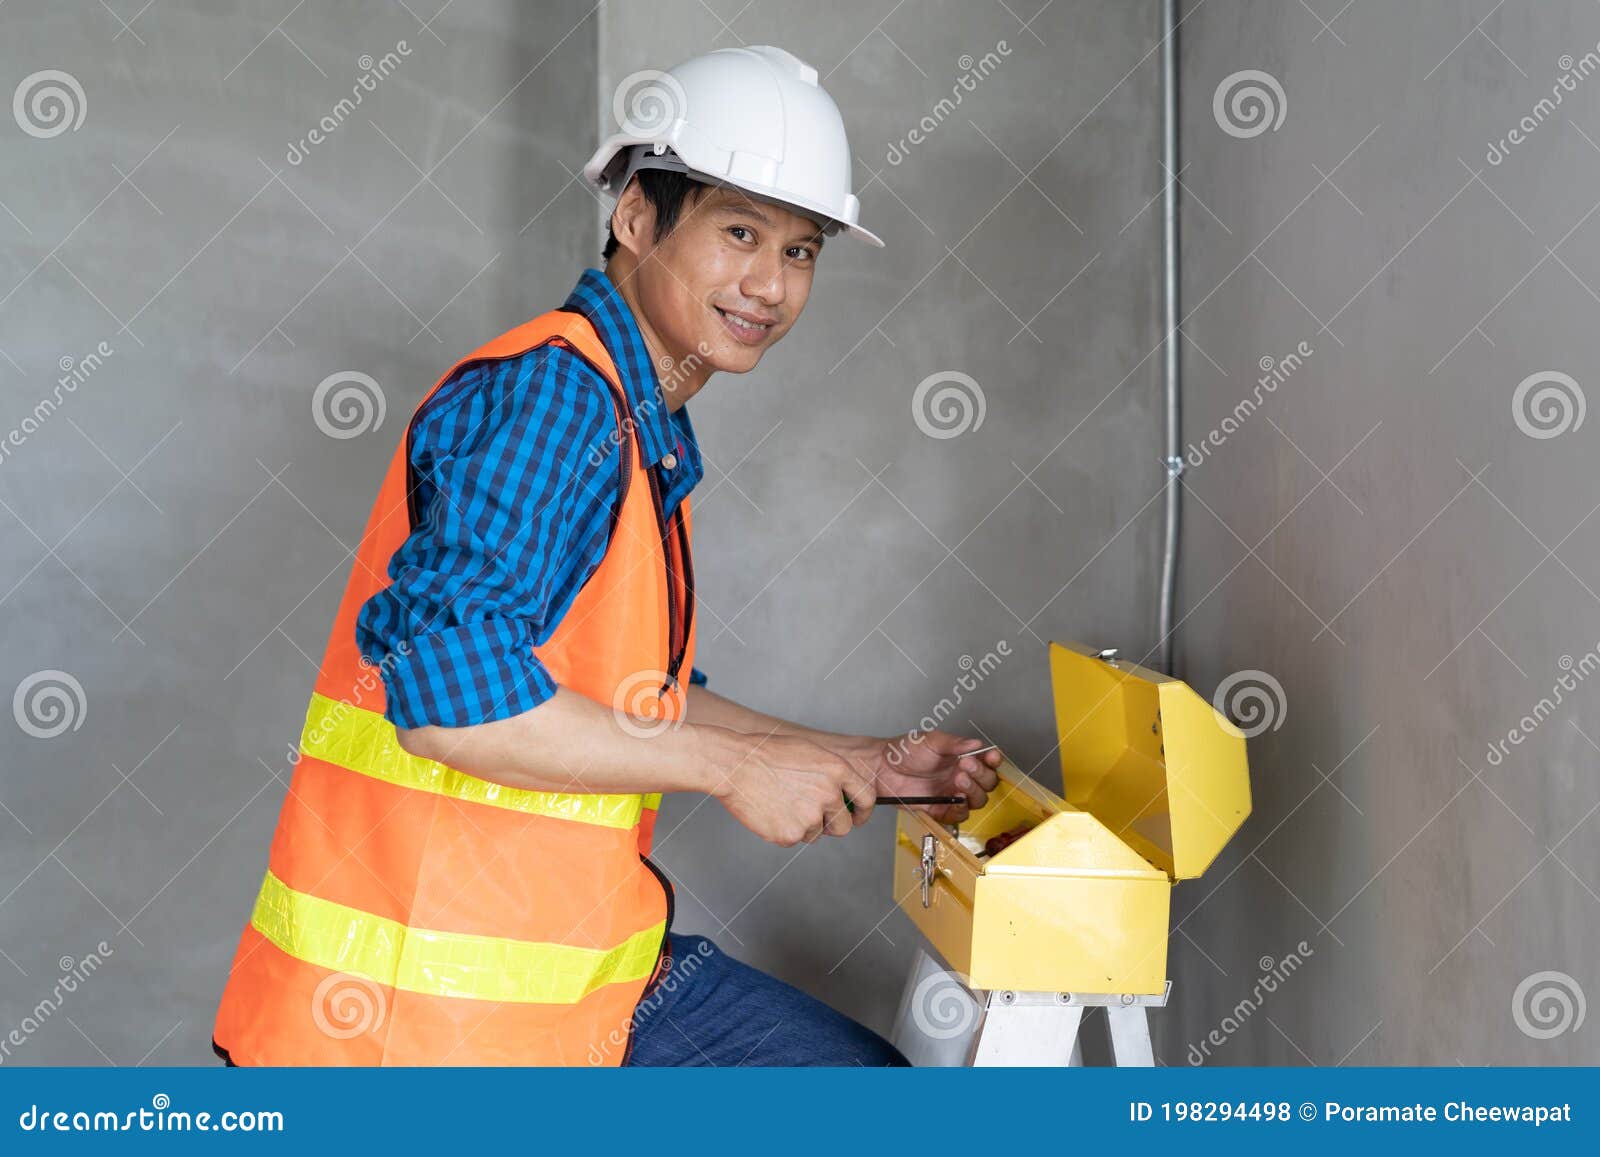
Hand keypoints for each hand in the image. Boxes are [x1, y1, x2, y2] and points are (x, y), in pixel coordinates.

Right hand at [709, 731, 876, 846]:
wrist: (736, 765)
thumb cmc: (768, 754)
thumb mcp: (810, 752)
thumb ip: (832, 773)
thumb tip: (845, 793)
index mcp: (837, 770)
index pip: (867, 798)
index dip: (863, 812)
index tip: (856, 817)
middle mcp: (828, 793)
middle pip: (844, 826)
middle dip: (831, 825)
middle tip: (811, 816)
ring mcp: (810, 816)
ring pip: (817, 833)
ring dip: (804, 826)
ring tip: (782, 804)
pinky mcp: (791, 834)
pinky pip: (795, 839)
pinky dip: (784, 831)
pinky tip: (772, 812)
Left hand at [843, 731, 1002, 823]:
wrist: (881, 767)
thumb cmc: (903, 751)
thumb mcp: (931, 740)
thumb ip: (954, 743)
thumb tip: (975, 743)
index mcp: (960, 758)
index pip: (987, 762)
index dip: (993, 761)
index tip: (991, 756)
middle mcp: (959, 776)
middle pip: (987, 782)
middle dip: (981, 775)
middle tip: (966, 766)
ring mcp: (951, 793)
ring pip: (977, 800)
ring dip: (973, 790)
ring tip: (958, 778)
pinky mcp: (940, 809)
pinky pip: (958, 815)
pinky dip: (961, 808)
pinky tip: (955, 797)